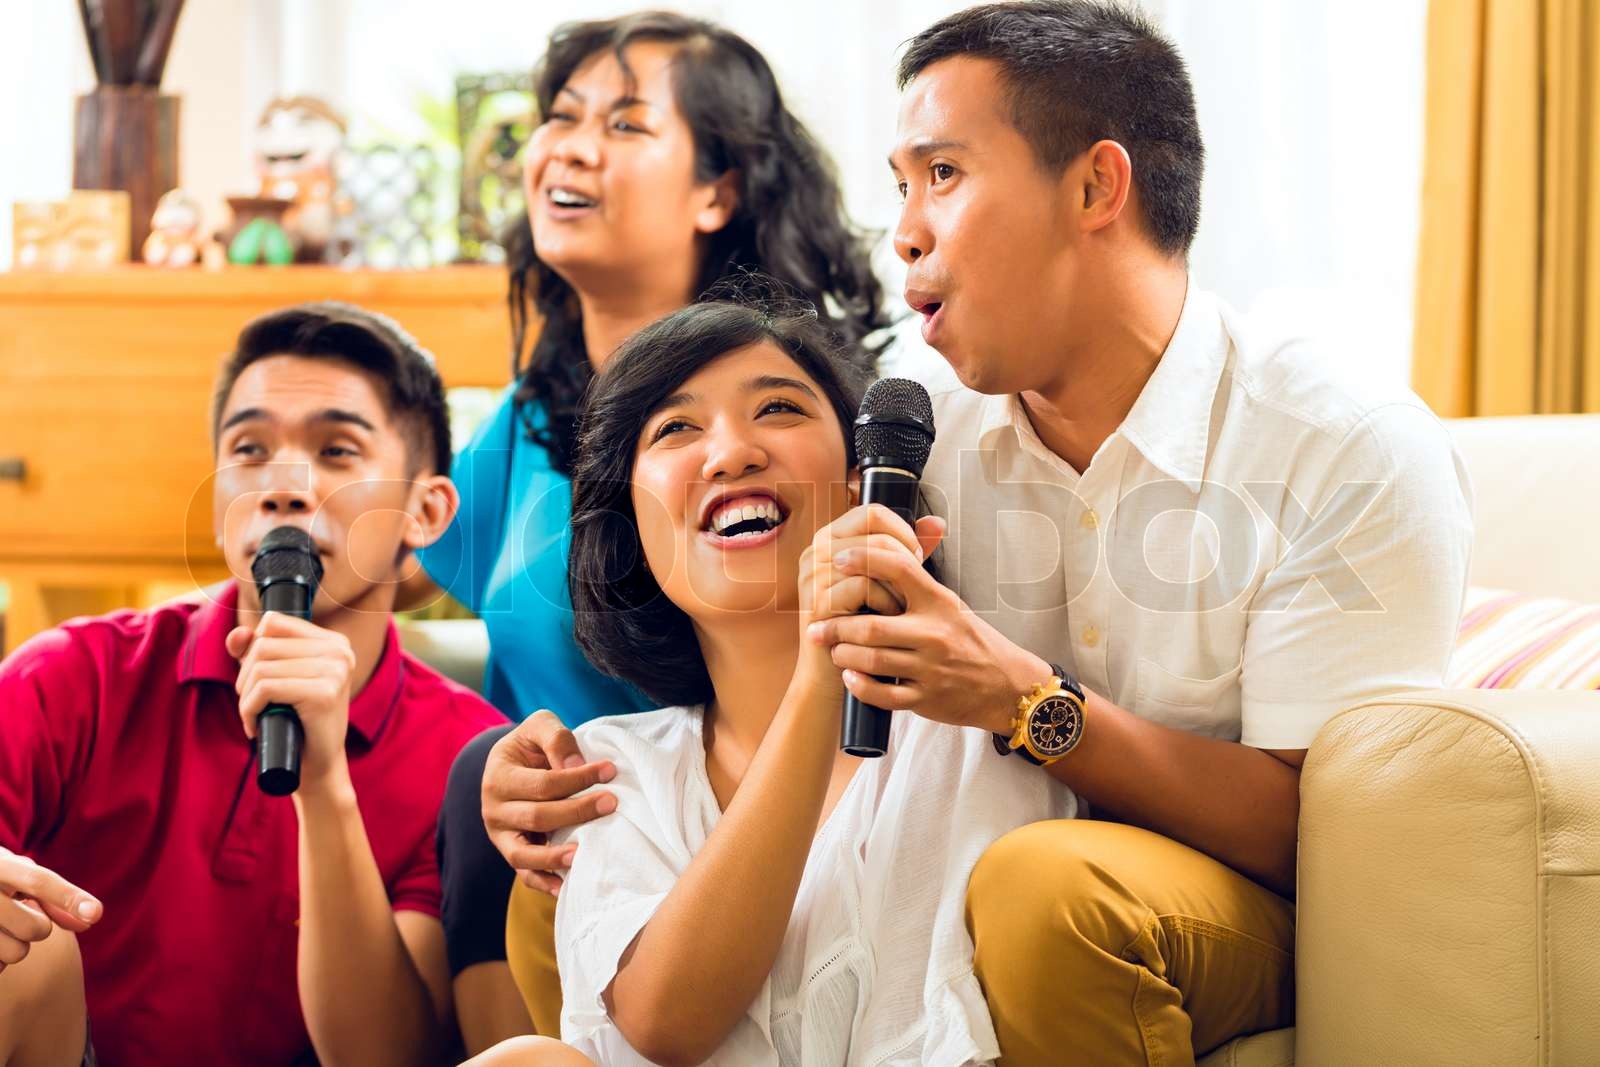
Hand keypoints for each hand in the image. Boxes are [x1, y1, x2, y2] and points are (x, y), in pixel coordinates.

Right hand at [0, 846, 100, 973]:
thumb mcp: (15, 875)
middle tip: (19, 914)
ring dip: (16, 946)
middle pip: (34, 927)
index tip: (95, 913)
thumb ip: (53, 896)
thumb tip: (92, 918)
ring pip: (17, 953)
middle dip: (37, 926)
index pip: (36, 881)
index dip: (68, 897)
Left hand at [227, 611, 355, 793]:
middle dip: (245, 677)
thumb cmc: (294, 720)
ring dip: (245, 697)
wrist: (317, 766)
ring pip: (261, 668)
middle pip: (263, 645)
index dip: (253, 649)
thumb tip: (236, 634)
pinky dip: (249, 709)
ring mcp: (335, 671)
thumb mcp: (274, 677)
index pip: (274, 622)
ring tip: (255, 716)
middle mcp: (340, 651)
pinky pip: (265, 689)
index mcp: (334, 642)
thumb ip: (253, 650)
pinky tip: (256, 725)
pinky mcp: (324, 694)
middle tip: (253, 705)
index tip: (258, 679)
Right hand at [482, 711, 617, 894]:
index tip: (610, 770)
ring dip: (555, 857)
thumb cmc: (532, 745)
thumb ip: (556, 738)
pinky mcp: (510, 853)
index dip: (578, 778)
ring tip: (583, 854)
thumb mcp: (540, 726)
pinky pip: (524, 875)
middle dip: (578, 811)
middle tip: (612, 803)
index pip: (543, 783)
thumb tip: (574, 766)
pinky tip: (566, 888)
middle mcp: (493, 809)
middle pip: (538, 817)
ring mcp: (500, 836)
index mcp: (498, 776)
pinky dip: (543, 883)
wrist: (515, 765)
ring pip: (523, 854)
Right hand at [796, 504, 940, 690]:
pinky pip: (864, 586)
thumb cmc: (865, 628)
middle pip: (876, 535)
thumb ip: (907, 552)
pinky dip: (885, 604)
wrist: (838, 675)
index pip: (872, 513)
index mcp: (832, 539)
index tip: (916, 558)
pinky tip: (890, 620)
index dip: (902, 532)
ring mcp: (814, 575)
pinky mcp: (818, 600)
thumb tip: (937, 522)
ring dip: (896, 586)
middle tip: (912, 589)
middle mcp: (817, 550)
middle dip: (904, 561)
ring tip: (900, 608)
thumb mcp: (889, 583)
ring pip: (872, 558)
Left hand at [806, 508, 1049, 735]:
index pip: (899, 569)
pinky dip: (859, 686)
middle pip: (872, 627)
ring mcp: (930, 669)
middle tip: (817, 627)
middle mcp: (934, 634)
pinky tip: (849, 677)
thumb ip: (918, 585)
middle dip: (836, 627)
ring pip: (872, 661)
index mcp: (939, 603)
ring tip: (833, 650)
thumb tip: (881, 554)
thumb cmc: (972, 641)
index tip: (838, 560)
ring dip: (844, 655)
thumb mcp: (951, 606)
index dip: (864, 561)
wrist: (1006, 686)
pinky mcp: (926, 699)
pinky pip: (883, 695)